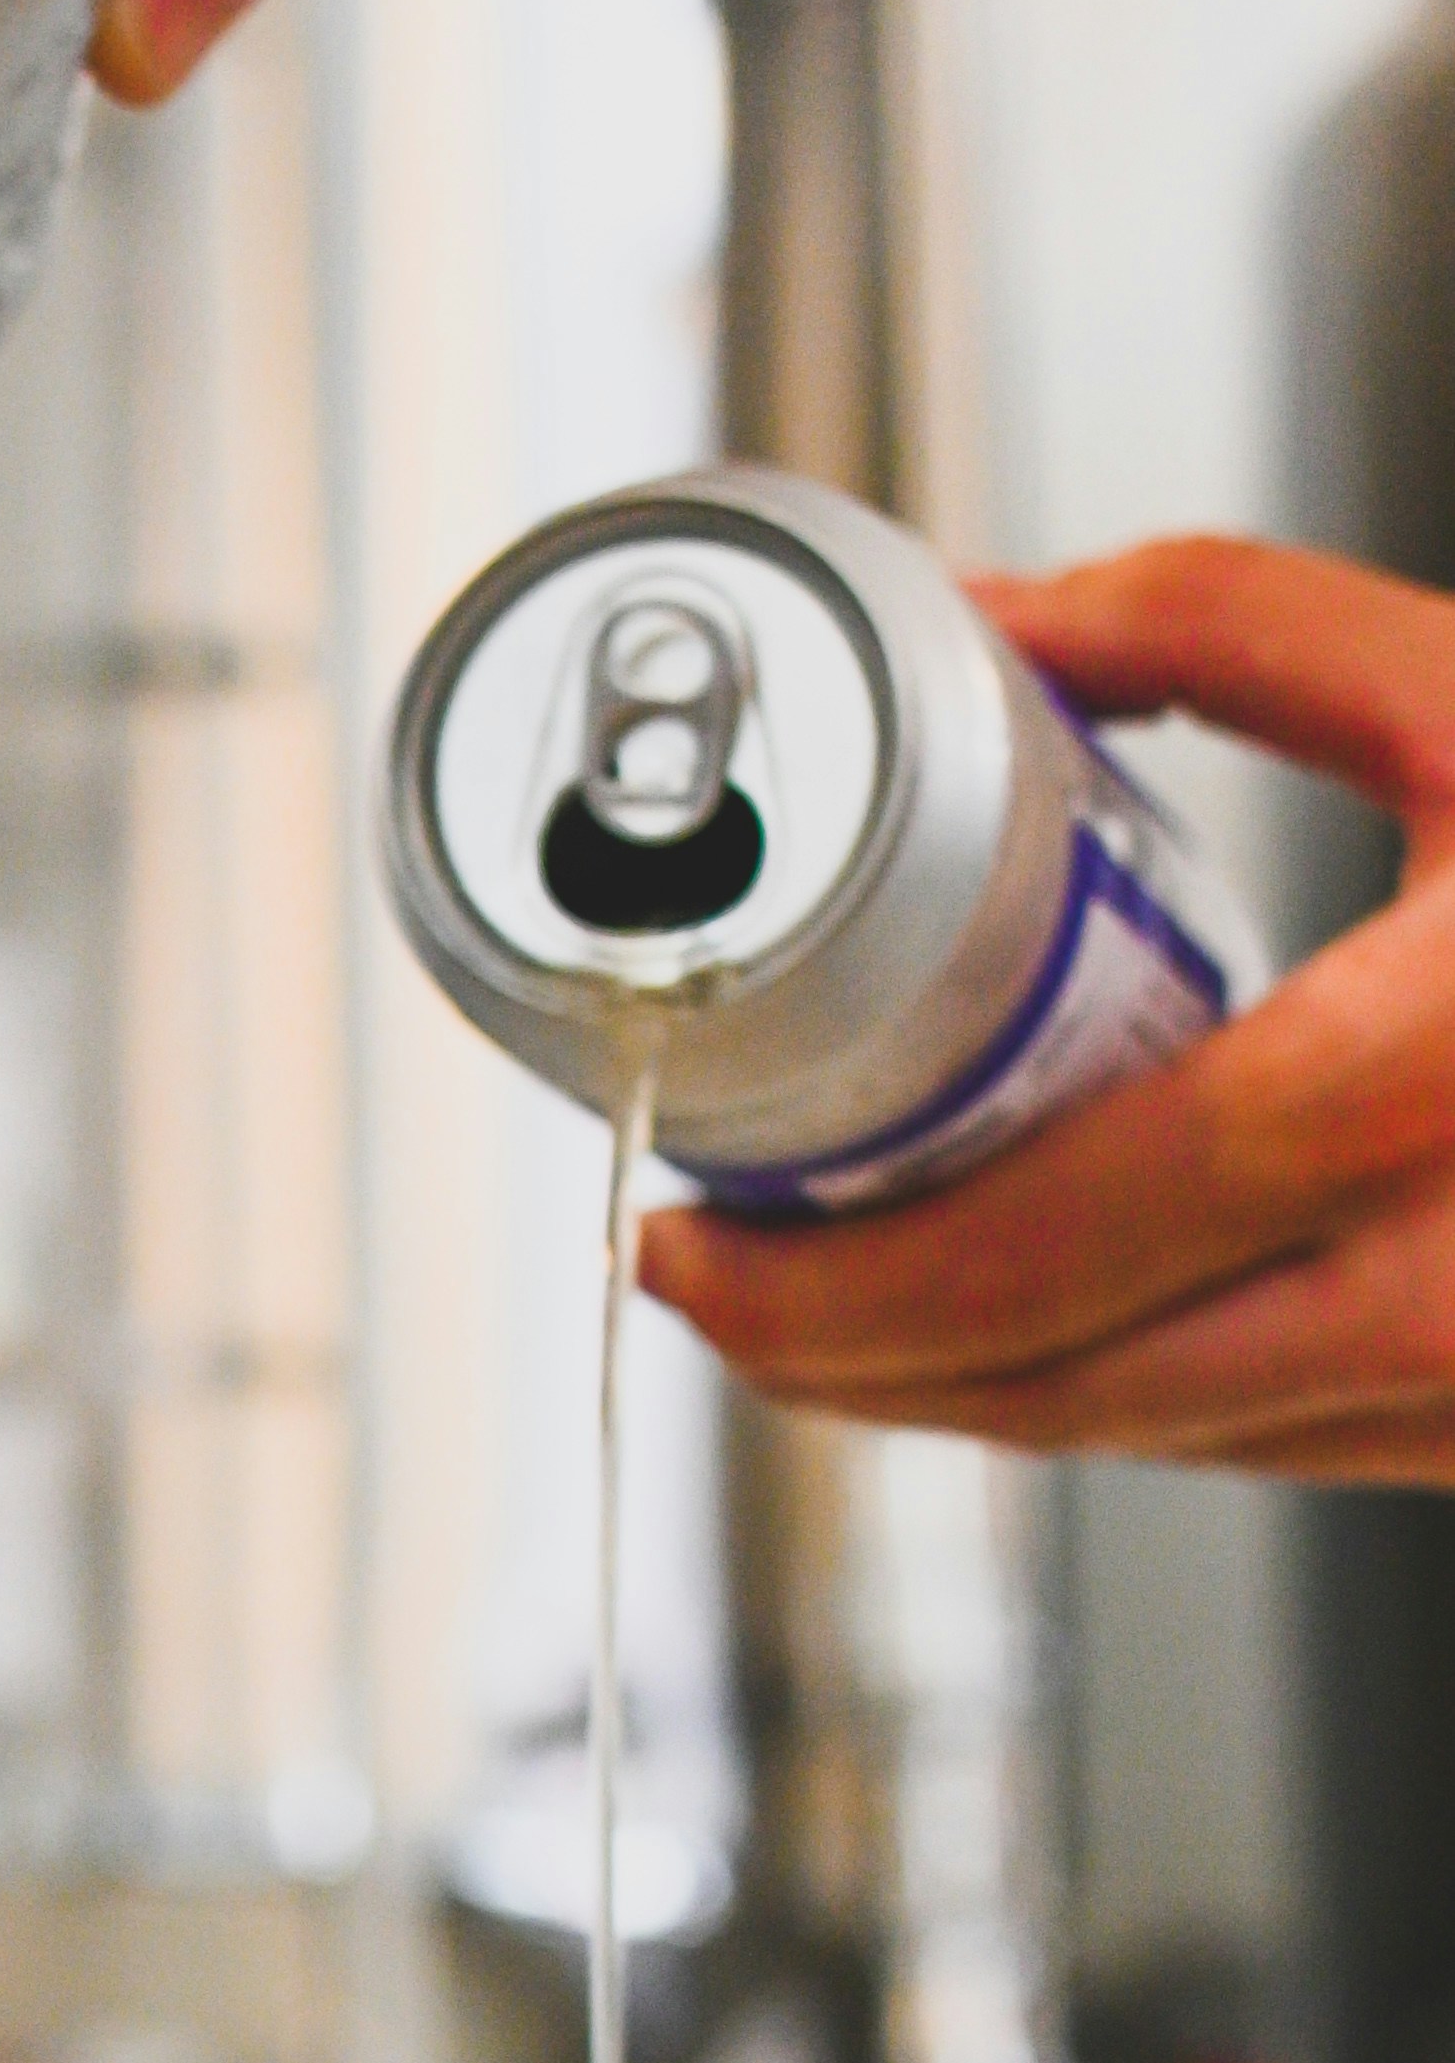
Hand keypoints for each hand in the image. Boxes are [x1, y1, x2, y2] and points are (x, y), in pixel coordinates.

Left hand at [640, 540, 1454, 1485]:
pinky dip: (1101, 1395)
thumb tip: (996, 618)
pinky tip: (1018, 1320)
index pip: (1029, 1253)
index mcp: (1413, 1098)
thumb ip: (1233, 631)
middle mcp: (1439, 1297)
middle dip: (836, 1363)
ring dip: (952, 1394)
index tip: (683, 1241)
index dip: (818, 1285)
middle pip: (1041, 1393)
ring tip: (818, 1299)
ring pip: (1136, 1442)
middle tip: (707, 1287)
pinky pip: (1244, 1444)